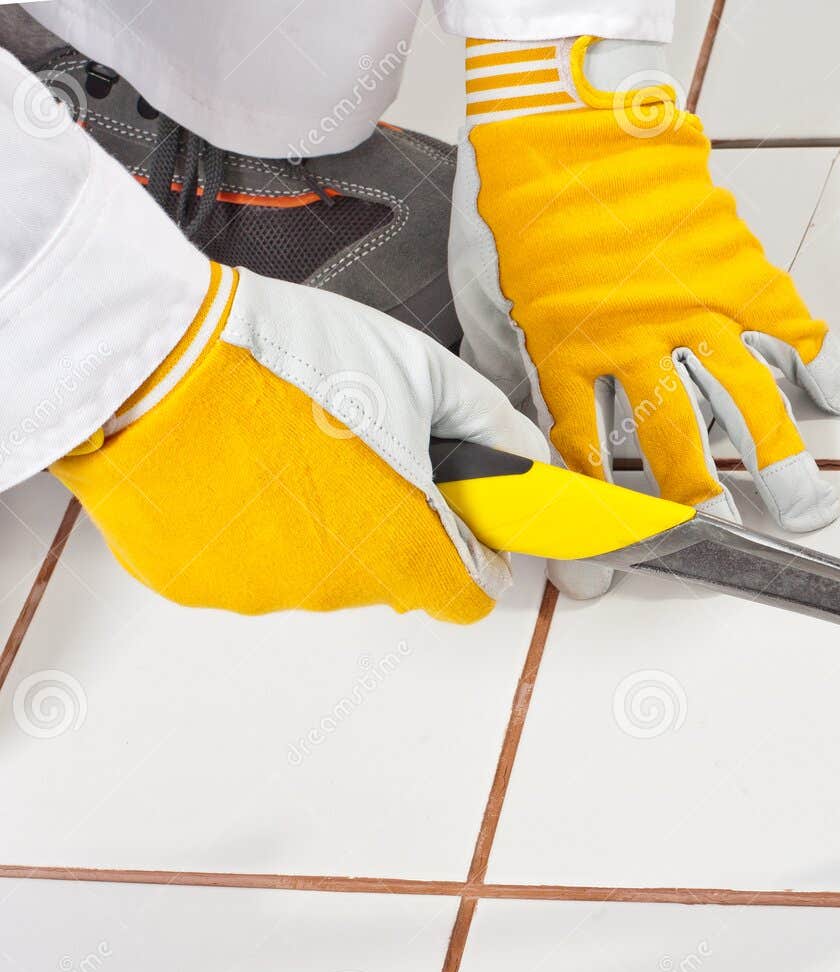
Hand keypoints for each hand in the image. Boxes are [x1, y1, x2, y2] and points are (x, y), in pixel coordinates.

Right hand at [51, 263, 547, 623]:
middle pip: (394, 573)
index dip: (475, 553)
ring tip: (285, 444)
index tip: (463, 518)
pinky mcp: (198, 584)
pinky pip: (247, 562)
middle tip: (362, 449)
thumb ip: (492, 427)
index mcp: (404, 549)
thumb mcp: (422, 372)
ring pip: (318, 567)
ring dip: (319, 521)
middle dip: (393, 520)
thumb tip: (531, 460)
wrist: (155, 356)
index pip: (470, 595)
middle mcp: (338, 588)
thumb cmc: (288, 360)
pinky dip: (252, 524)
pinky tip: (238, 465)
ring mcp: (264, 592)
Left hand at [448, 36, 839, 596]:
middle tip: (718, 548)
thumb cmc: (523, 198)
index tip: (594, 578)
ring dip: (783, 466)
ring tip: (810, 510)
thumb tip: (514, 439)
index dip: (589, 531)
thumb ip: (507, 374)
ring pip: (747, 406)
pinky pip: (794, 328)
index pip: (582, 466)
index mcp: (566, 355)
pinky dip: (829, 364)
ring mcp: (695, 309)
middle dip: (697, 514)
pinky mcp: (738, 270)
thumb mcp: (486, 296)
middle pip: (676, 452)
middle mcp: (637, 345)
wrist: (567, 115)